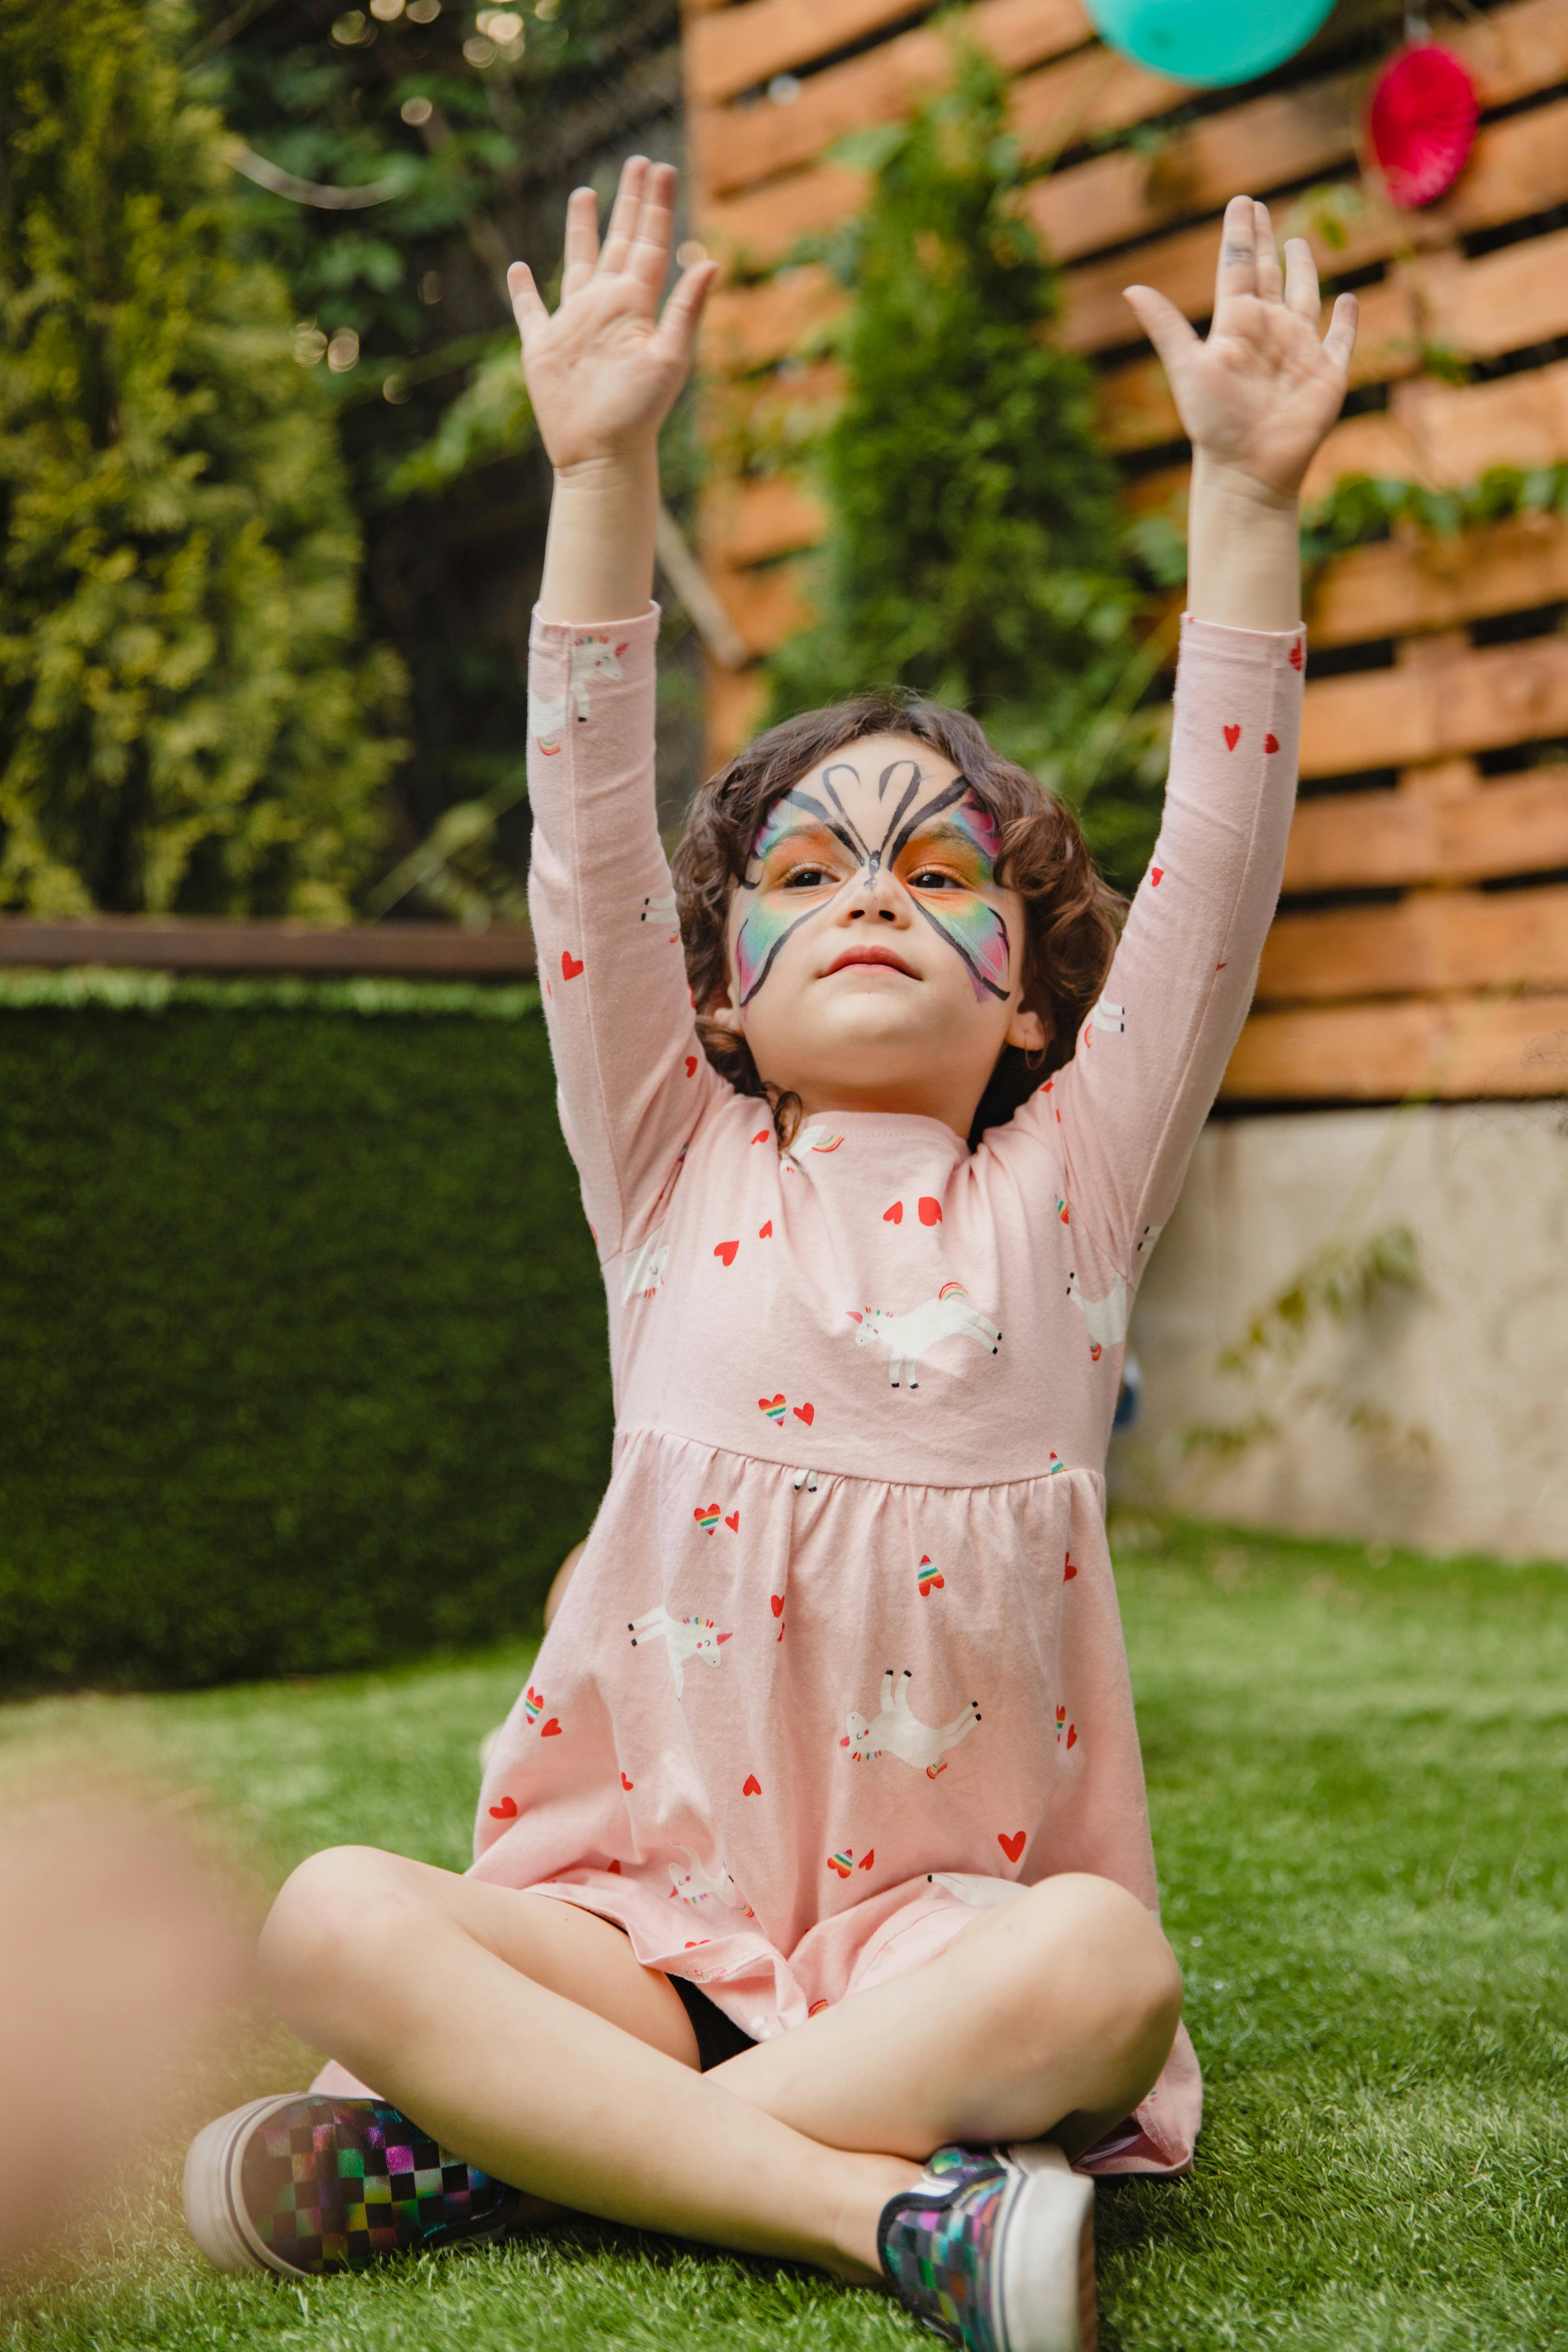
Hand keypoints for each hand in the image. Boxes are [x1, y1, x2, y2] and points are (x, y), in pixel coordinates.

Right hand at [508, 156, 716, 478]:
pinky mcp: (543, 346)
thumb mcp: (670, 358)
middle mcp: (607, 306)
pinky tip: (518, 268)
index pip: (651, 243)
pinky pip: (529, 310)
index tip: (662, 168)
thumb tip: (712, 261)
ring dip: (581, 229)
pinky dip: (523, 290)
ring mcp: (574, 323)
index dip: (656, 206)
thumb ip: (687, 309)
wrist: (602, 453)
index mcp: (636, 305)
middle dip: (629, 203)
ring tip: (585, 192)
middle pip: (620, 241)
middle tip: (638, 163)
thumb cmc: (639, 412)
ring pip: (579, 262)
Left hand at [1123, 196, 1356, 505]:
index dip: (1240, 234)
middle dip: (1264, 240)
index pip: (1238, 266)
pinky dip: (1347, 320)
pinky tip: (1347, 299)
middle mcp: (1268, 330)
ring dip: (1303, 270)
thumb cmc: (1215, 422)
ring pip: (1304, 297)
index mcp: (1237, 324)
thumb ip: (1165, 327)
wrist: (1248, 468)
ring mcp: (1299, 350)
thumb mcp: (1188, 368)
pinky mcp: (1327, 373)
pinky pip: (1341, 339)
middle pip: (1268, 273)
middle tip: (1259, 208)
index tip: (1242, 202)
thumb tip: (1130, 289)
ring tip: (1298, 242)